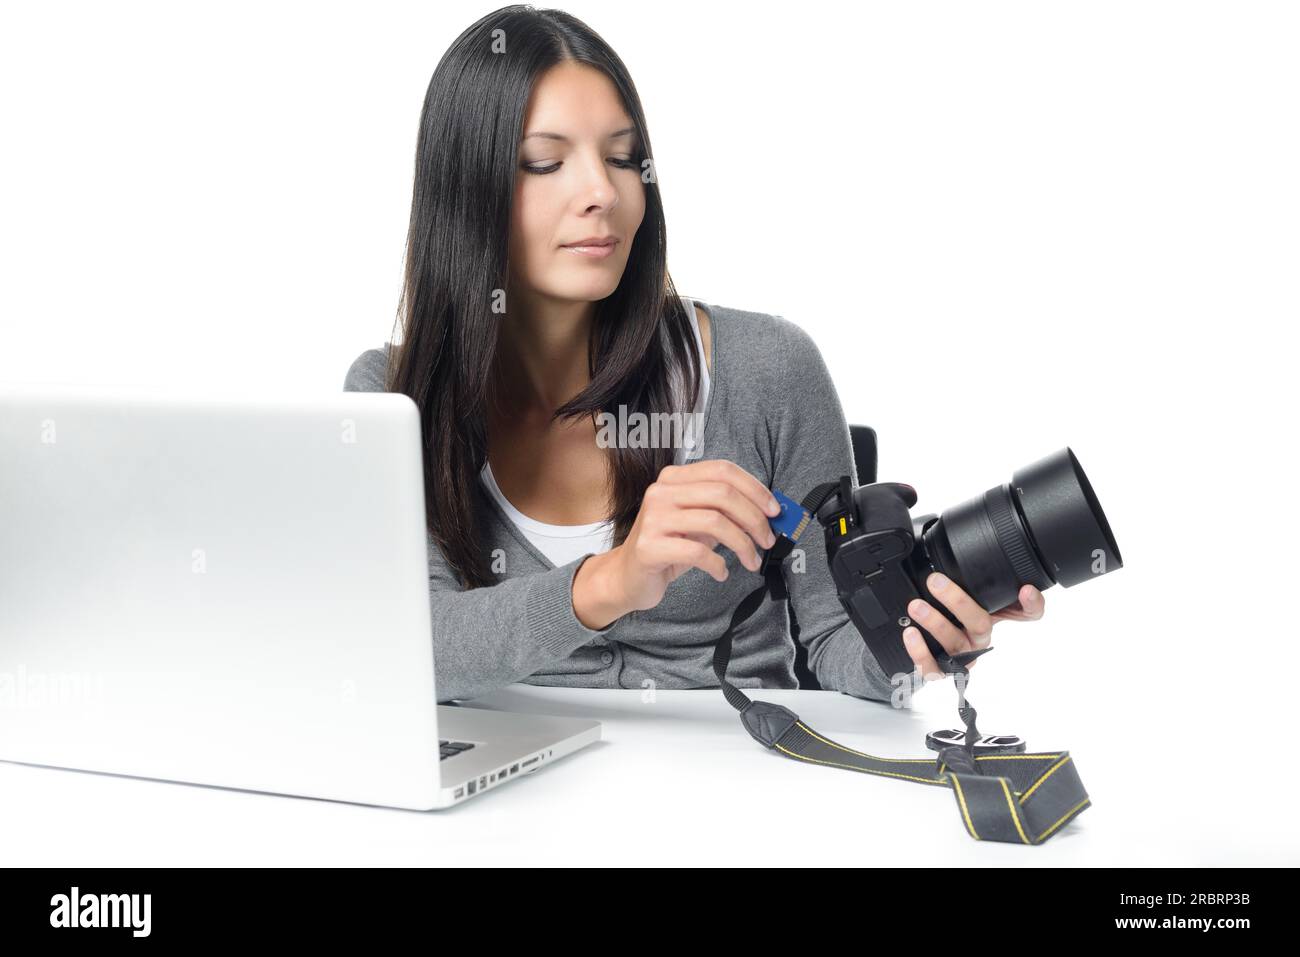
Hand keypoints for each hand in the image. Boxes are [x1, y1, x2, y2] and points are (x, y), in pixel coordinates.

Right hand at [572, 459, 779, 628]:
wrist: (628, 577)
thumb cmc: (669, 548)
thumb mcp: (698, 524)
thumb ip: (726, 513)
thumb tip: (767, 513)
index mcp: (674, 478)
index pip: (723, 470)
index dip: (755, 489)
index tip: (775, 511)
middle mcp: (661, 492)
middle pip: (722, 494)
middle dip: (754, 518)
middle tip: (768, 540)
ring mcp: (653, 518)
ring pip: (714, 522)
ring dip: (743, 544)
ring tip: (752, 561)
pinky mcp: (649, 547)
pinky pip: (698, 552)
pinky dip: (718, 565)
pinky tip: (721, 572)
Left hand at [902, 572, 1045, 682]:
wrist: (925, 649)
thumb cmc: (948, 620)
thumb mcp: (960, 598)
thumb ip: (969, 579)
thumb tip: (964, 550)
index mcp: (991, 617)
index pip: (1025, 614)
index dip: (1031, 604)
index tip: (1025, 588)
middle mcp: (979, 639)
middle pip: (981, 623)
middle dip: (959, 601)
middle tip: (935, 581)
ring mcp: (961, 657)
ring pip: (954, 643)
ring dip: (935, 622)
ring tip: (916, 605)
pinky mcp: (941, 671)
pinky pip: (932, 667)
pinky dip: (920, 651)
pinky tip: (910, 633)